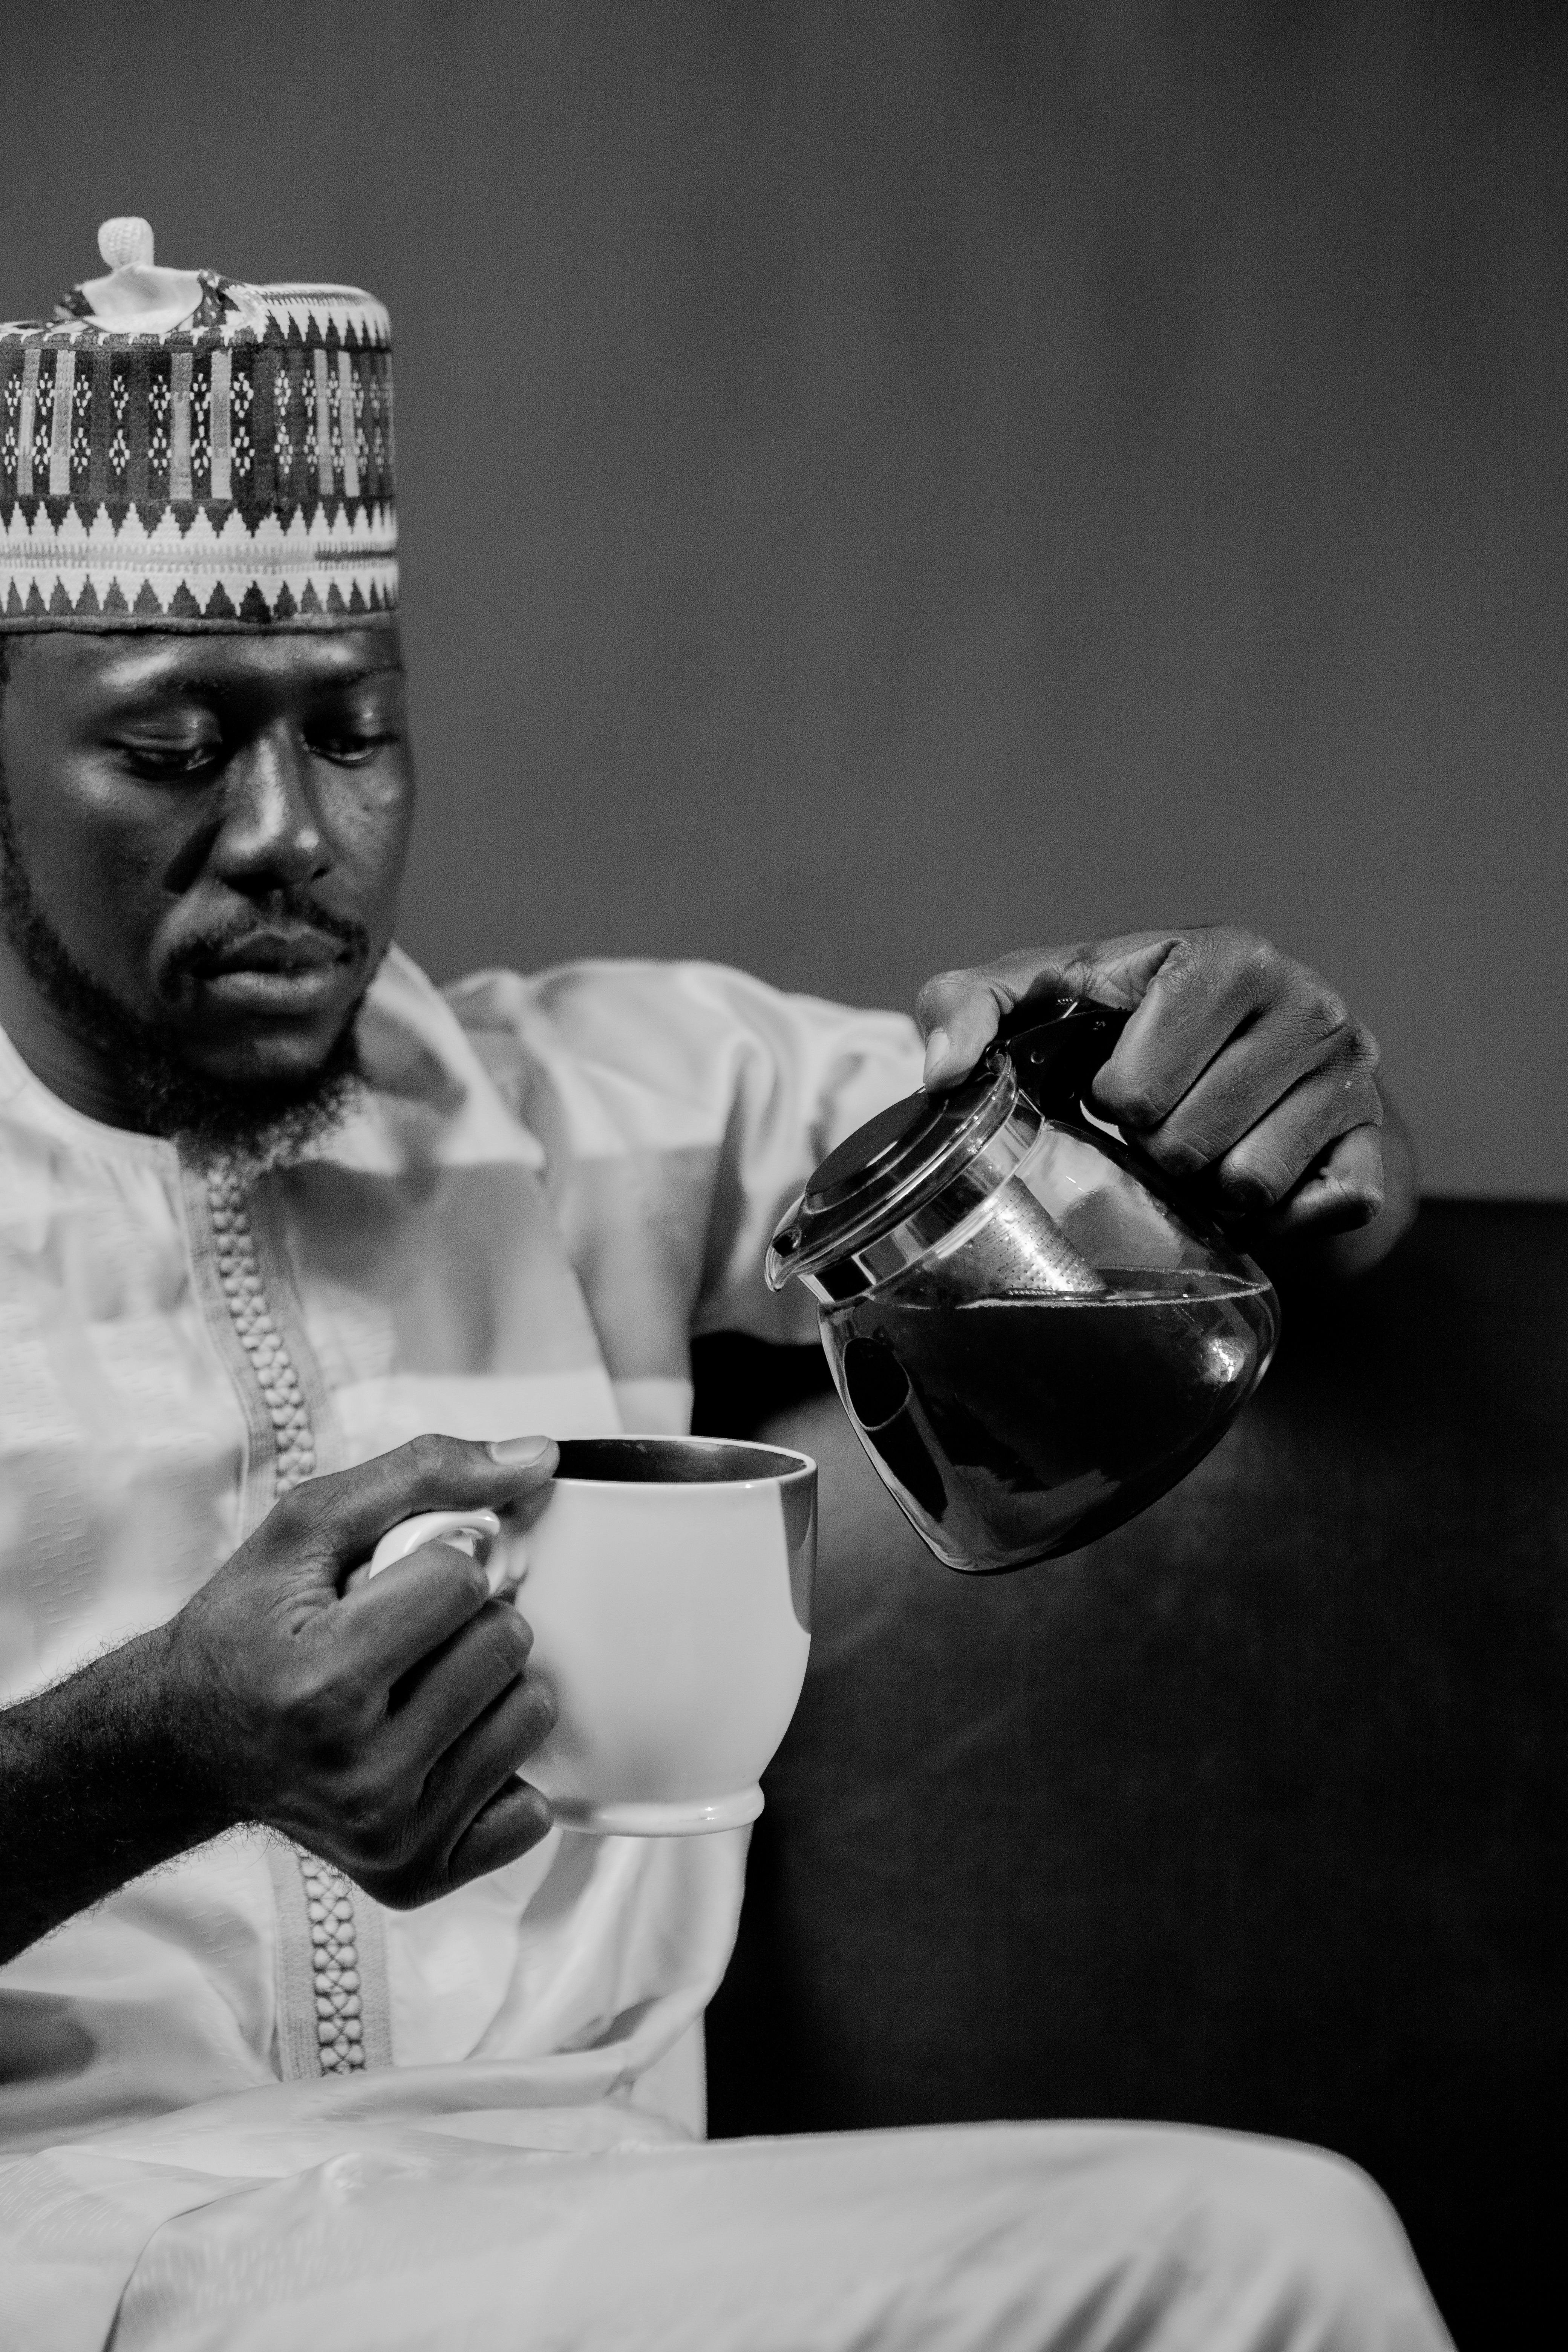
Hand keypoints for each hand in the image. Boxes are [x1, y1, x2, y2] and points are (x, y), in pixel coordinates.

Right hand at [161, 1432, 560, 1906]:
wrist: (188, 1742)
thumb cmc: (249, 1626)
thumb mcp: (308, 1526)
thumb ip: (426, 1474)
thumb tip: (540, 1458)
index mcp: (322, 1684)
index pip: (463, 1581)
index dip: (436, 1564)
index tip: (388, 1585)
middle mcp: (358, 1774)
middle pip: (506, 1647)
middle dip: (468, 1623)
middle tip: (404, 1641)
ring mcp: (389, 1836)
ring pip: (529, 1717)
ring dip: (490, 1688)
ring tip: (421, 1689)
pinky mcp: (414, 1877)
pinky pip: (532, 1809)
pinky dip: (497, 1770)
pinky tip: (437, 1751)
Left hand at [915, 929, 1389, 1241]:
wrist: (1250, 1072)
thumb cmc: (1129, 1033)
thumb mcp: (1037, 1002)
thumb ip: (965, 1007)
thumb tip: (939, 1072)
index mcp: (1223, 954)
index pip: (1135, 1087)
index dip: (1112, 1100)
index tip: (1117, 1083)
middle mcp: (1306, 1000)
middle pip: (1187, 1142)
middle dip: (1158, 1150)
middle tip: (1165, 1126)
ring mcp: (1353, 1072)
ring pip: (1248, 1183)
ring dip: (1210, 1186)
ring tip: (1207, 1148)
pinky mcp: (1380, 1143)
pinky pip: (1321, 1212)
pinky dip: (1277, 1218)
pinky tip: (1263, 1181)